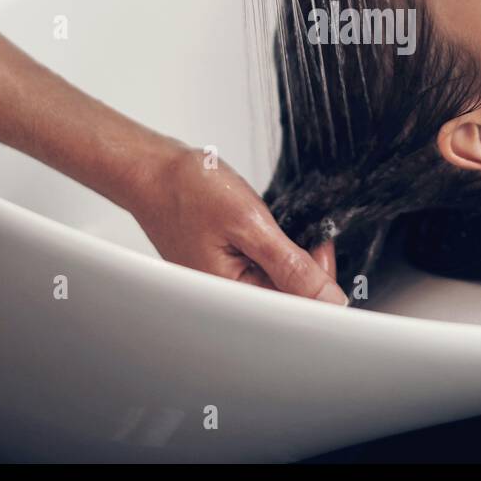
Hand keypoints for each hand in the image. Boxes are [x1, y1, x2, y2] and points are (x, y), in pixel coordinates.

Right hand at [126, 145, 347, 304]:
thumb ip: (291, 266)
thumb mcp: (249, 224)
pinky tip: (265, 229)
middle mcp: (226, 297)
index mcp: (230, 296)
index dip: (320, 281)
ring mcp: (224, 283)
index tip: (321, 246)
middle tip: (304, 230)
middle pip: (288, 299)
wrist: (152, 170)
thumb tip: (328, 299)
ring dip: (289, 256)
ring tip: (275, 225)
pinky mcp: (224, 268)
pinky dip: (272, 249)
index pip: (294, 310)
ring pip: (277, 282)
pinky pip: (261, 269)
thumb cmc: (186, 191)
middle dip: (306, 267)